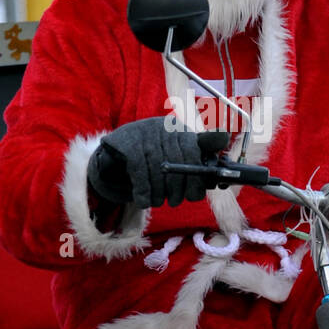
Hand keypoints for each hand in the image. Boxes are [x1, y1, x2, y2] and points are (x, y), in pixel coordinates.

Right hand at [87, 118, 229, 209]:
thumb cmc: (149, 163)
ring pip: (161, 169)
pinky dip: (143, 191)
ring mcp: (147, 131)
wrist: (112, 156)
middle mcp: (167, 126)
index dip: (205, 169)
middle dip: (181, 187)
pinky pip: (141, 171)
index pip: (205, 144)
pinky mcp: (128, 141)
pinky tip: (143, 201)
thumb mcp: (173, 161)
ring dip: (160, 192)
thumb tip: (216, 176)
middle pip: (183, 161)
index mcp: (182, 130)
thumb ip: (194, 166)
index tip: (197, 193)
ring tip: (158, 201)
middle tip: (175, 201)